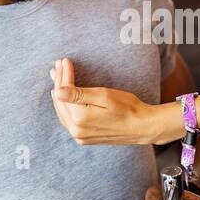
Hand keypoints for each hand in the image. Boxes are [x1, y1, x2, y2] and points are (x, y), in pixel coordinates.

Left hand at [49, 57, 173, 144]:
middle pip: (60, 102)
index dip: (63, 75)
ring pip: (63, 111)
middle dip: (59, 82)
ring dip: (60, 93)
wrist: (143, 127)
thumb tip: (57, 91)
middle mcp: (76, 130)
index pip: (64, 92)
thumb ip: (79, 94)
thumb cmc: (127, 108)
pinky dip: (65, 107)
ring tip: (57, 77)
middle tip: (58, 65)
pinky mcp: (85, 138)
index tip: (64, 61)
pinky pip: (68, 120)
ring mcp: (80, 136)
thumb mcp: (104, 96)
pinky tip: (64, 99)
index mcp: (80, 118)